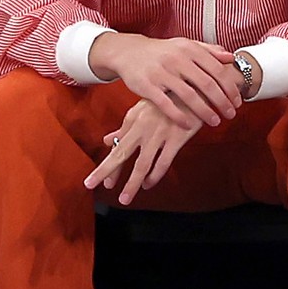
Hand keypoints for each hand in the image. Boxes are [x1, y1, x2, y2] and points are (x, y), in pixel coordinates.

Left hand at [83, 98, 200, 205]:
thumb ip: (125, 127)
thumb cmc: (169, 99)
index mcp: (134, 120)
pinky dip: (155, 176)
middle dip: (105, 171)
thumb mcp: (143, 109)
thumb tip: (108, 140)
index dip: (107, 165)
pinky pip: (163, 162)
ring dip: (132, 183)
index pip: (117, 147)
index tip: (96, 180)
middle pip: (121, 154)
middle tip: (91, 185)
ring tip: (125, 198)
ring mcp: (160, 134)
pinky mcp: (177, 138)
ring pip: (142, 164)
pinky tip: (149, 184)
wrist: (196, 90)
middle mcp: (143, 128)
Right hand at [88, 33, 241, 130]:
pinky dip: (179, 117)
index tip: (237, 102)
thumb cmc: (163, 51)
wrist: (129, 52)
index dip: (230, 87)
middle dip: (222, 102)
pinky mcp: (147, 86)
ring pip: (189, 96)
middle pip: (207, 84)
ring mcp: (161, 73)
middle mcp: (177, 59)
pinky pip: (166, 105)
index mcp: (190, 49)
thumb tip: (232, 58)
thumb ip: (209, 51)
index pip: (217, 70)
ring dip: (205, 111)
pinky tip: (189, 126)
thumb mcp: (185, 45)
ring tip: (215, 122)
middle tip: (231, 115)